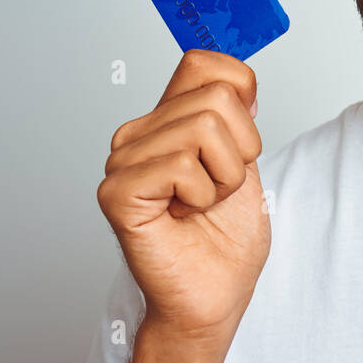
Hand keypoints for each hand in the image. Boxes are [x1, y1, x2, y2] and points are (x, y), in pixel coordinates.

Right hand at [96, 49, 269, 341]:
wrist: (211, 300)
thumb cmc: (223, 244)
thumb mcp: (243, 168)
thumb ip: (235, 122)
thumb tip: (239, 82)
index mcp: (167, 123)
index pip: (202, 62)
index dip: (240, 93)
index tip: (241, 143)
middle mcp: (139, 135)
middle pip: (216, 96)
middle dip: (240, 152)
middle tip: (218, 191)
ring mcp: (123, 162)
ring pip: (203, 127)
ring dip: (222, 179)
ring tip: (199, 206)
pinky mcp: (118, 193)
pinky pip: (180, 165)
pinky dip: (200, 195)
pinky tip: (182, 217)